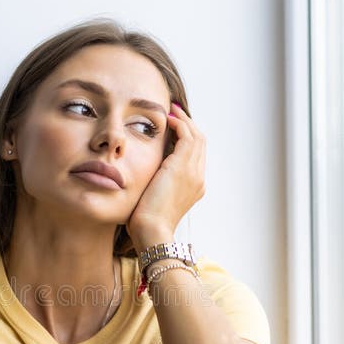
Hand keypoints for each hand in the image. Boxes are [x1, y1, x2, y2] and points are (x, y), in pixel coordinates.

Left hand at [126, 101, 205, 244]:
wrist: (151, 232)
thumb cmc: (146, 223)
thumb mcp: (153, 200)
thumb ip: (155, 185)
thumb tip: (143, 175)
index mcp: (194, 187)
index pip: (195, 155)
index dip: (186, 138)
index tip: (172, 127)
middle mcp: (198, 178)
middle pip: (200, 143)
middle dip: (188, 125)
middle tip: (173, 113)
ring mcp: (194, 173)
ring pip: (197, 137)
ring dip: (184, 121)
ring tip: (170, 111)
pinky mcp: (183, 167)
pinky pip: (188, 136)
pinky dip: (179, 124)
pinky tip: (167, 120)